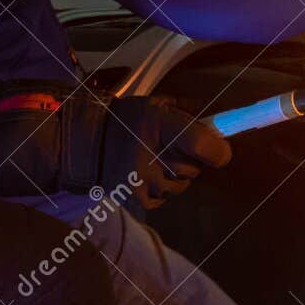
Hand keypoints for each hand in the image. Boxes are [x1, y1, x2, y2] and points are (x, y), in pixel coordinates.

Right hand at [88, 97, 231, 208]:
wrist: (86, 143)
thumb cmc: (128, 120)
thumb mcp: (158, 105)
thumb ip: (189, 114)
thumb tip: (218, 126)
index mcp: (162, 126)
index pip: (205, 147)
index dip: (218, 150)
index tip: (219, 148)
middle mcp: (154, 157)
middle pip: (196, 169)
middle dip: (191, 160)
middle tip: (173, 149)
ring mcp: (146, 182)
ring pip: (182, 185)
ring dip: (177, 175)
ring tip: (156, 161)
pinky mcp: (138, 199)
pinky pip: (166, 198)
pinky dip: (161, 189)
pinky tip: (147, 174)